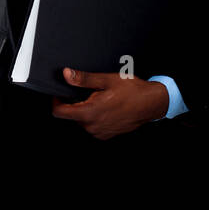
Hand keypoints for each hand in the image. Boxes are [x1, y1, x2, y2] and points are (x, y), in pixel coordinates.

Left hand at [50, 68, 168, 139]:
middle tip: (90, 91)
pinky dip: (95, 116)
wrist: (151, 103)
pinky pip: (93, 125)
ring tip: (101, 99)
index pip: (59, 112)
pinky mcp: (106, 135)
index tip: (60, 93)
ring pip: (82, 120)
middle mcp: (92, 126)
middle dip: (75, 103)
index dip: (56, 101)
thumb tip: (66, 74)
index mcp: (89, 113)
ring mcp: (99, 132)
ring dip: (86, 109)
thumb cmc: (132, 91)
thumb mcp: (106, 80)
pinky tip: (107, 107)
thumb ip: (83, 79)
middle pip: (71, 115)